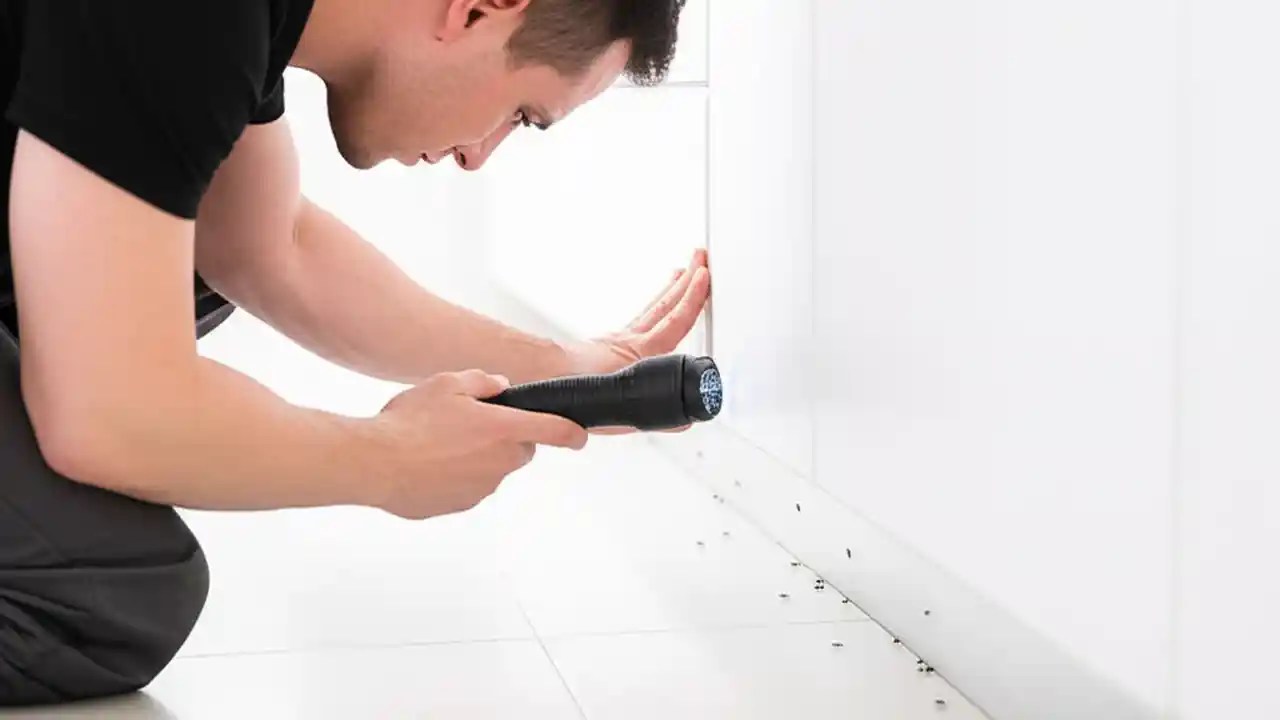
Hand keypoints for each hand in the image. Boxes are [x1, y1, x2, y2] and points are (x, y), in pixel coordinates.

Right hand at [371, 369, 588, 519]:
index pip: (555, 431)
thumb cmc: (409, 421)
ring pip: (490, 470)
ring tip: (437, 443)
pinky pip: (467, 488)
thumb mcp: (447, 383)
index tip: (579, 436)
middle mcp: (499, 463)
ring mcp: (480, 489)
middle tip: (468, 424)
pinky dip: (454, 477)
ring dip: (475, 458)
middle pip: (518, 450)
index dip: (572, 433)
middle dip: (503, 438)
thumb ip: (482, 382)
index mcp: (504, 429)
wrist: (373, 463)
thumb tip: (499, 387)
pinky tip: (427, 464)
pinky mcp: (459, 506)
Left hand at [568, 248, 710, 435]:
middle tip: (700, 259)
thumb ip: (660, 415)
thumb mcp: (626, 410)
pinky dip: (649, 311)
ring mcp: (618, 341)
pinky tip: (649, 315)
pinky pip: (637, 321)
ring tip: (680, 275)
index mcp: (641, 353)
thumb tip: (685, 420)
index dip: (693, 298)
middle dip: (686, 280)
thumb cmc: (579, 392)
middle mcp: (631, 341)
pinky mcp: (605, 346)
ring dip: (668, 291)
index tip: (704, 275)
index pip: (675, 320)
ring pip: (651, 309)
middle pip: (666, 304)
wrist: (546, 378)